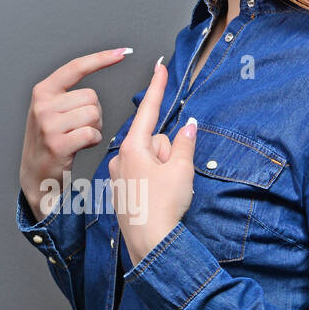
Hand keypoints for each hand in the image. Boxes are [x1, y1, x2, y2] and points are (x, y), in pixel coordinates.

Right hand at [19, 48, 131, 216]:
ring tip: (79, 137)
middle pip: (91, 96)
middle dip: (95, 112)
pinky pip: (91, 133)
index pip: (75, 67)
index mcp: (42, 91)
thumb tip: (99, 69)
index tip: (123, 52)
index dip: (101, 58)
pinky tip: (80, 146)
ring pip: (93, 114)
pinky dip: (92, 140)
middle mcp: (42, 105)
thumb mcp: (51, 110)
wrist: (35, 174)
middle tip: (80, 126)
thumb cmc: (50, 140)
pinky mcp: (57, 143)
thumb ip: (68, 93)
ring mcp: (48, 124)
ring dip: (95, 127)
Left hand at [109, 58, 197, 261]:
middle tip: (173, 176)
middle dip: (169, 152)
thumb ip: (184, 144)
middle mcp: (121, 156)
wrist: (149, 243)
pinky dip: (154, 180)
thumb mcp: (181, 171)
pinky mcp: (122, 188)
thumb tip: (188, 126)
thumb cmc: (162, 207)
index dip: (156, 87)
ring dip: (162, 168)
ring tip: (164, 190)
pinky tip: (156, 197)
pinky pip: (144, 174)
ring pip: (151, 159)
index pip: (149, 110)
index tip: (158, 66)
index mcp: (133, 147)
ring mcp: (120, 173)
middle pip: (155, 140)